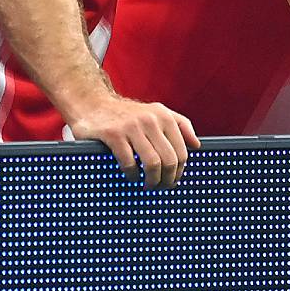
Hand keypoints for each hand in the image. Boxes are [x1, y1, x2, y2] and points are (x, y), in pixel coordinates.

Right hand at [69, 96, 199, 187]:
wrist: (92, 103)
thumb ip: (179, 125)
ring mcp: (131, 126)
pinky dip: (132, 176)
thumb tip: (196, 145)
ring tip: (148, 185)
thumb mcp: (155, 112)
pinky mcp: (113, 135)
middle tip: (161, 187)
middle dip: (167, 179)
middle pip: (169, 160)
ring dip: (152, 181)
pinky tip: (131, 177)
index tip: (172, 180)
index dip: (179, 171)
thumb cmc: (126, 114)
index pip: (181, 151)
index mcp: (163, 115)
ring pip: (153, 163)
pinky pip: (130, 163)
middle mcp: (150, 119)